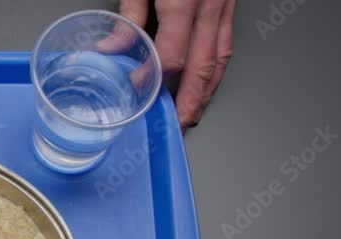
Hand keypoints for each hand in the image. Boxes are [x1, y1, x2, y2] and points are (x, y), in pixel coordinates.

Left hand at [118, 0, 235, 127]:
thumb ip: (131, 12)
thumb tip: (111, 47)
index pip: (172, 53)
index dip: (155, 78)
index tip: (140, 92)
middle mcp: (209, 5)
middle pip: (202, 66)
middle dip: (190, 101)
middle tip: (177, 124)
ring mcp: (224, 5)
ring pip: (220, 57)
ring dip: (206, 90)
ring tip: (192, 111)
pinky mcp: (229, 3)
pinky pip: (226, 42)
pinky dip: (216, 68)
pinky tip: (205, 81)